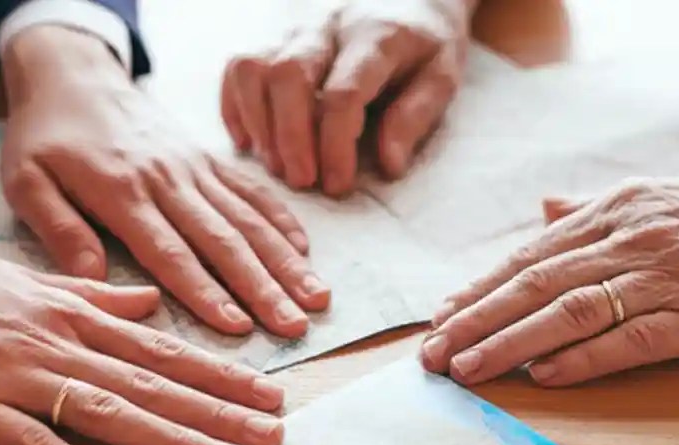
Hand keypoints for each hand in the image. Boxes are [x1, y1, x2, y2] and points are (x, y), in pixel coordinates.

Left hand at [0, 27, 330, 337]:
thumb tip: (94, 280)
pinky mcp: (207, 159)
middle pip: (223, 241)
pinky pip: (251, 190)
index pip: (170, 252)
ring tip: (317, 296)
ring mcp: (194, 169)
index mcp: (121, 193)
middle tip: (297, 324)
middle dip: (264, 286)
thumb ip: (59, 229)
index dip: (205, 291)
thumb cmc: (44, 136)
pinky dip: (281, 220)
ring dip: (285, 261)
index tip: (238, 327)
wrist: (73, 73)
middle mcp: (168, 181)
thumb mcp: (26, 181)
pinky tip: (305, 251)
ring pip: (247, 220)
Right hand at [0, 227, 289, 444]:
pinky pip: (35, 443)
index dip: (219, 372)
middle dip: (220, 409)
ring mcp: (13, 376)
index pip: (161, 348)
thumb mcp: (22, 282)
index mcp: (68, 314)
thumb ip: (90, 296)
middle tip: (274, 433)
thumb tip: (149, 304)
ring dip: (175, 439)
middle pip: (152, 381)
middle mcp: (54, 343)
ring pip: (111, 410)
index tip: (269, 392)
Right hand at [222, 0, 477, 195]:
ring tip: (277, 166)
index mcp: (376, 36)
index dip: (335, 145)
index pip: (344, 92)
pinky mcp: (274, 36)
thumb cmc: (425, 47)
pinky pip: (239, 66)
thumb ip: (415, 117)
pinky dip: (236, 108)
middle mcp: (328, 25)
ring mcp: (295, 27)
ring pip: (254, 66)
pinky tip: (250, 143)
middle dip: (289, 136)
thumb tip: (388, 165)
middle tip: (301, 182)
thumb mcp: (442, 77)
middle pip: (288, 74)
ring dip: (258, 123)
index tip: (338, 186)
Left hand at [420, 173, 678, 385]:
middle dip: (477, 319)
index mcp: (620, 211)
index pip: (533, 254)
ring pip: (569, 311)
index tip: (440, 317)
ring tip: (468, 367)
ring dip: (511, 341)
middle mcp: (633, 238)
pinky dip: (583, 358)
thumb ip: (598, 212)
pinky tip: (545, 375)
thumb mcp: (664, 201)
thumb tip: (545, 212)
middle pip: (536, 282)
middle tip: (432, 352)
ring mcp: (667, 276)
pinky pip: (630, 339)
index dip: (481, 288)